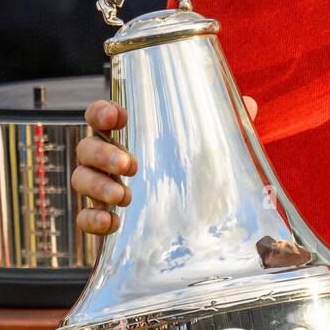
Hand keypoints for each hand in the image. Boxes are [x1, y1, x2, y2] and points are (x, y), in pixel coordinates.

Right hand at [73, 95, 258, 234]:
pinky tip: (111, 222)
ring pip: (81, 179)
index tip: (119, 116)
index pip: (102, 115)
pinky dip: (92, 220)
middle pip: (87, 147)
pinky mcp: (102, 220)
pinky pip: (84, 218)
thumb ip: (226, 127)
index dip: (103, 112)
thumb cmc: (194, 175)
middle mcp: (109, 159)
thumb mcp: (212, 150)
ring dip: (98, 185)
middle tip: (130, 164)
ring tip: (123, 195)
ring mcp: (102, 189)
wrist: (191, 225)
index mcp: (130, 136)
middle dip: (103, 153)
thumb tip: (249, 104)